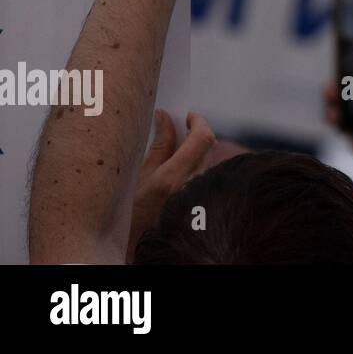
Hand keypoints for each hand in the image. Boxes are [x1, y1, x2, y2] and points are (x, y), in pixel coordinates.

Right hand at [127, 111, 215, 260]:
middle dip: (197, 133)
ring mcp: (201, 198)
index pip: (202, 139)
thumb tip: (164, 117)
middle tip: (182, 126)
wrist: (137, 250)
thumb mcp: (136, 179)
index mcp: (171, 181)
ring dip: (196, 151)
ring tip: (177, 150)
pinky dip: (197, 166)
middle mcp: (192, 189)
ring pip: (208, 162)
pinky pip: (206, 176)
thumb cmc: (129, 216)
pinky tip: (181, 170)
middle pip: (209, 147)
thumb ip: (156, 147)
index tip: (189, 115)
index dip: (199, 121)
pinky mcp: (206, 204)